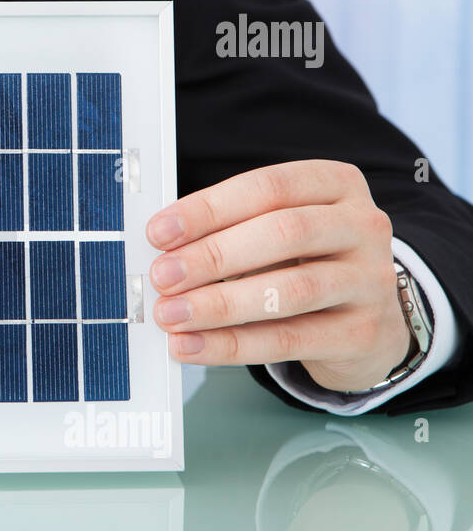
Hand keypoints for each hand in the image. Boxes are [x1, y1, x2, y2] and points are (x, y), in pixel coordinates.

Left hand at [146, 160, 411, 392]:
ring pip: (290, 290)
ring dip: (219, 304)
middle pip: (283, 233)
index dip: (209, 209)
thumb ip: (229, 231)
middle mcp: (364, 226)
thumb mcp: (276, 232)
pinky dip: (232, 345)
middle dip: (212, 256)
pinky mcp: (364, 333)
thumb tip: (162, 251)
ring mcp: (371, 280)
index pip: (268, 188)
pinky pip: (290, 340)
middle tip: (162, 276)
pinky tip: (191, 345)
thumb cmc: (305, 263)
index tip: (158, 232)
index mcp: (337, 185)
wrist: (368, 322)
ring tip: (170, 314)